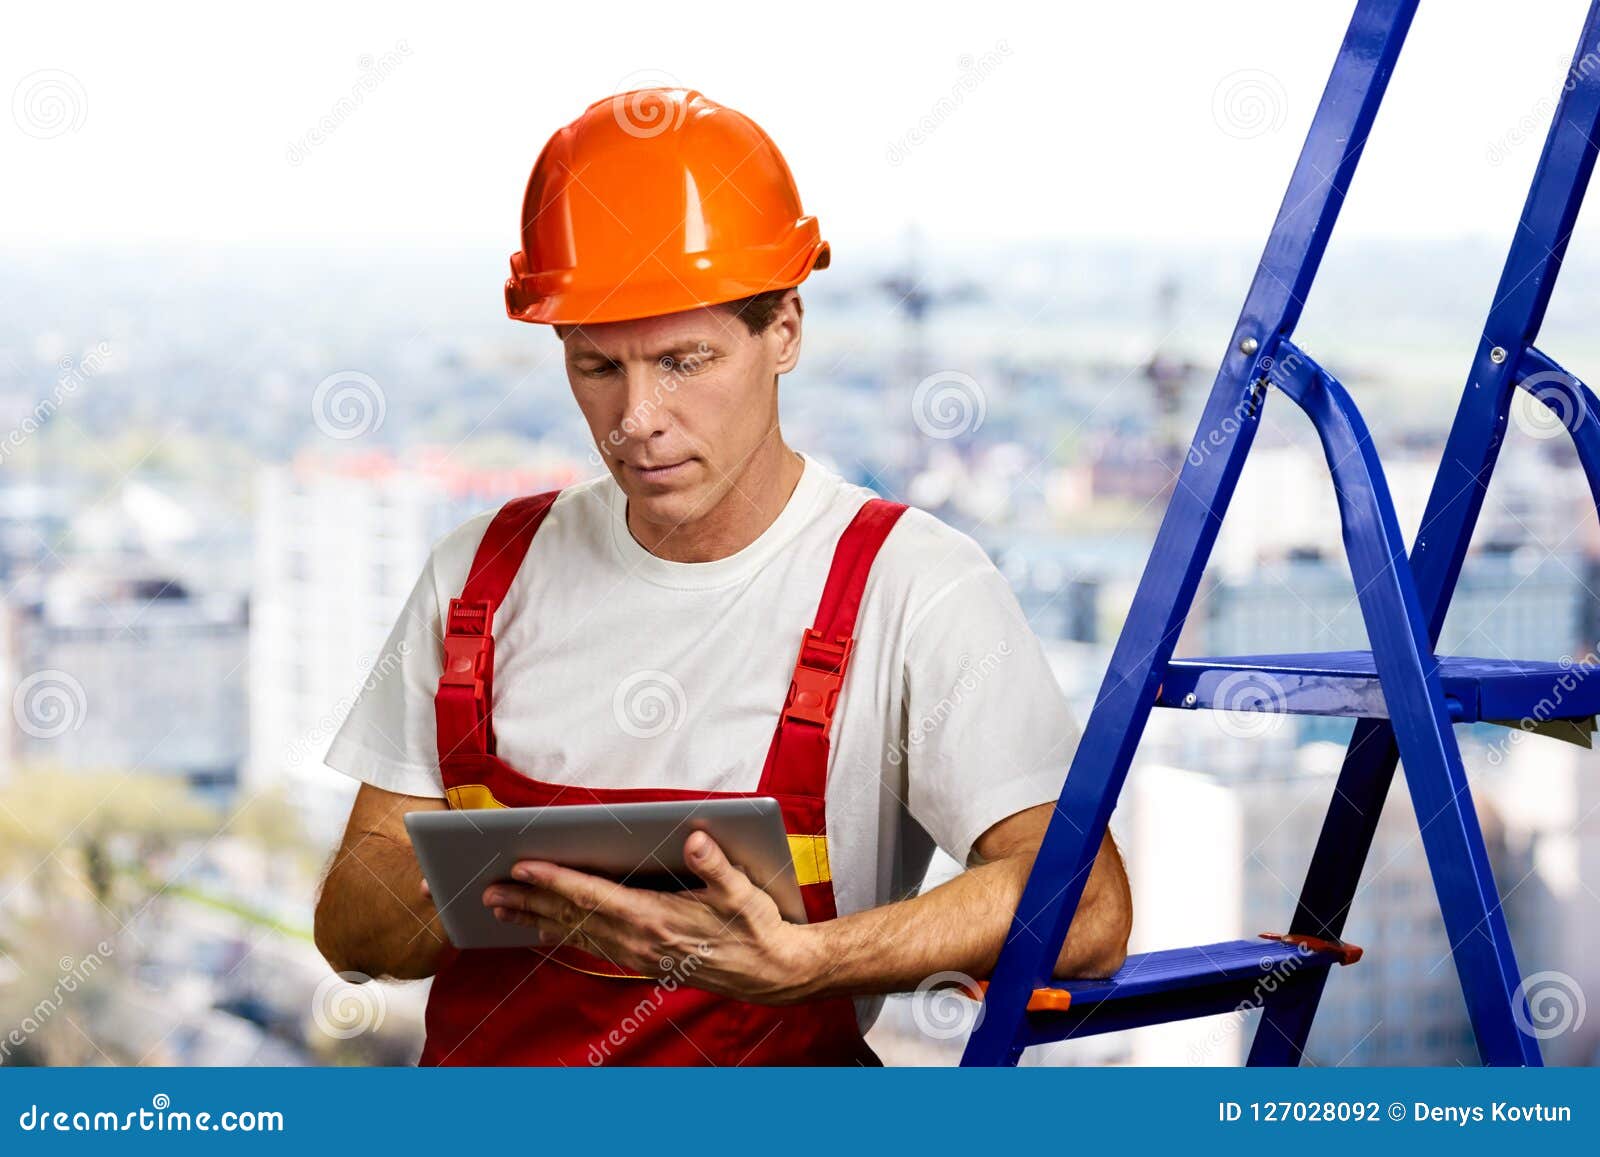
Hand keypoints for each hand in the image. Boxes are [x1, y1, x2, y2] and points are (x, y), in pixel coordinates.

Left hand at [479, 831, 821, 1004]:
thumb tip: (696, 839)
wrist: (771, 973)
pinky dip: (559, 933)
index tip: (523, 865)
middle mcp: (639, 940)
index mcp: (657, 919)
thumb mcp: (744, 893)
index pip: (595, 896)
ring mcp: (637, 953)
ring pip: (574, 933)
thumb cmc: (757, 929)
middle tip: (486, 889)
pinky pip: (590, 944)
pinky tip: (540, 928)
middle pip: (572, 917)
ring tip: (499, 906)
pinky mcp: (641, 958)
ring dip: (534, 918)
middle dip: (527, 900)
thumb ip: (717, 866)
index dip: (556, 880)